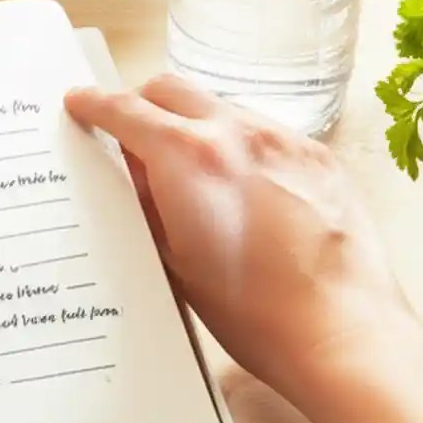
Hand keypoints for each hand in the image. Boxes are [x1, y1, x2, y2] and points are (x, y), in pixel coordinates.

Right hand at [64, 75, 413, 395]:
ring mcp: (286, 140)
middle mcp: (238, 132)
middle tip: (129, 136)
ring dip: (195, 125)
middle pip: (173, 90)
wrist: (341, 331)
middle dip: (143, 104)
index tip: (81, 103)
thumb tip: (135, 175)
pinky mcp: (321, 157)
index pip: (127, 111)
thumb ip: (147, 206)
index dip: (95, 105)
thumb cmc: (254, 313)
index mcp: (189, 157)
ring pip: (223, 108)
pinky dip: (241, 147)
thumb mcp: (175, 262)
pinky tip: (242, 190)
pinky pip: (267, 134)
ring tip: (189, 172)